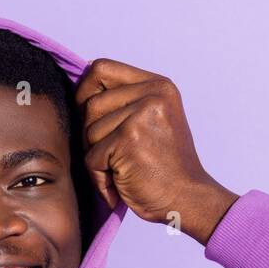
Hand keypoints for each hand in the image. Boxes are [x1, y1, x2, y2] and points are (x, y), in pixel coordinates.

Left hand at [75, 58, 238, 244]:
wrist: (188, 199)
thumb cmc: (165, 167)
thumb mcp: (154, 120)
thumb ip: (125, 101)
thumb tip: (80, 89)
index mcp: (158, 85)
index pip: (101, 68)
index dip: (85, 92)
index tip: (88, 116)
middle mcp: (153, 94)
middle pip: (90, 104)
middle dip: (91, 135)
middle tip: (111, 157)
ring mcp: (141, 115)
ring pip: (88, 132)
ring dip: (97, 158)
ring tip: (121, 170)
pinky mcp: (129, 139)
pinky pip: (91, 157)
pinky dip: (99, 177)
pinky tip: (120, 184)